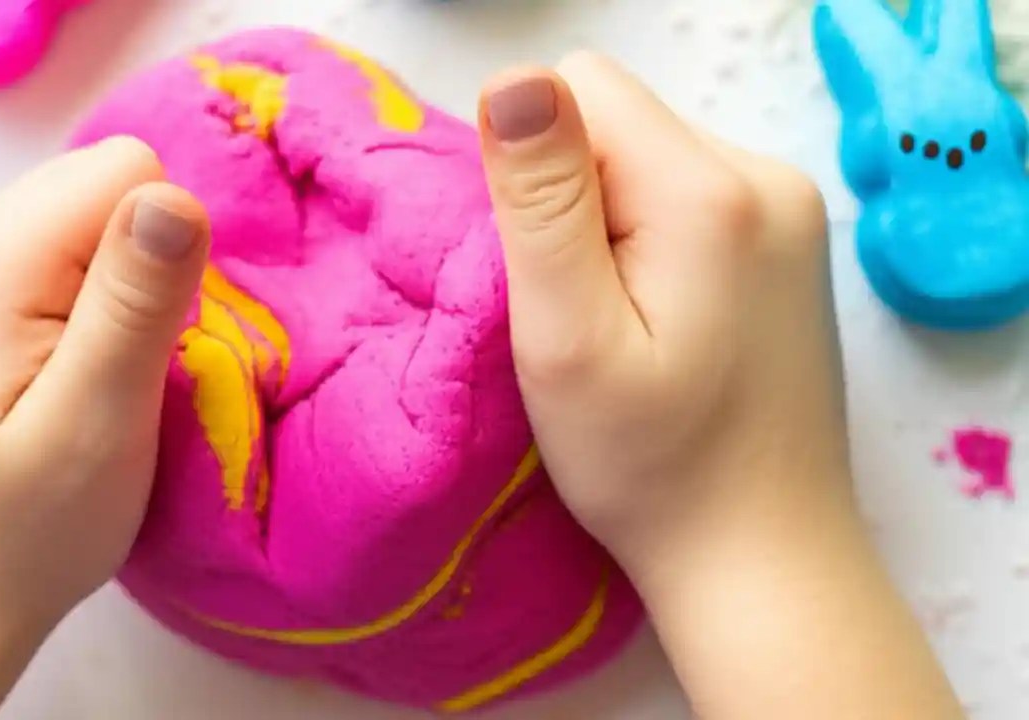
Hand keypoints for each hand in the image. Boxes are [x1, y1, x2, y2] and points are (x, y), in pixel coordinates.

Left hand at [0, 137, 208, 630]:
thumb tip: (178, 196)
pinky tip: (59, 382)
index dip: (167, 260)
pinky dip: (83, 310)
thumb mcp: (97, 424)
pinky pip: (59, 254)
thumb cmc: (19, 533)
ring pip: (89, 222)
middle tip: (113, 380)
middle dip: (139, 278)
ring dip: (115, 298)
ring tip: (85, 390)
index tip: (143, 348)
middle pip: (106, 191)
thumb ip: (137, 303)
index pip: (131, 174)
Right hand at [477, 54, 959, 719]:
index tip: (544, 272)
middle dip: (570, 195)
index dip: (529, 170)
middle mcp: (767, 175)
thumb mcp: (570, 341)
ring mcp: (789, 208)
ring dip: (608, 219)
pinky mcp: (789, 241)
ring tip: (621, 322)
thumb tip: (515, 78)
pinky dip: (648, 237)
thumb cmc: (653, 468)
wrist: (763, 554)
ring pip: (647, 155)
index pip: (577, 88)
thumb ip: (543, 203)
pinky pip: (685, 192)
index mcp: (710, 191)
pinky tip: (659, 319)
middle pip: (616, 118)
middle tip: (579, 307)